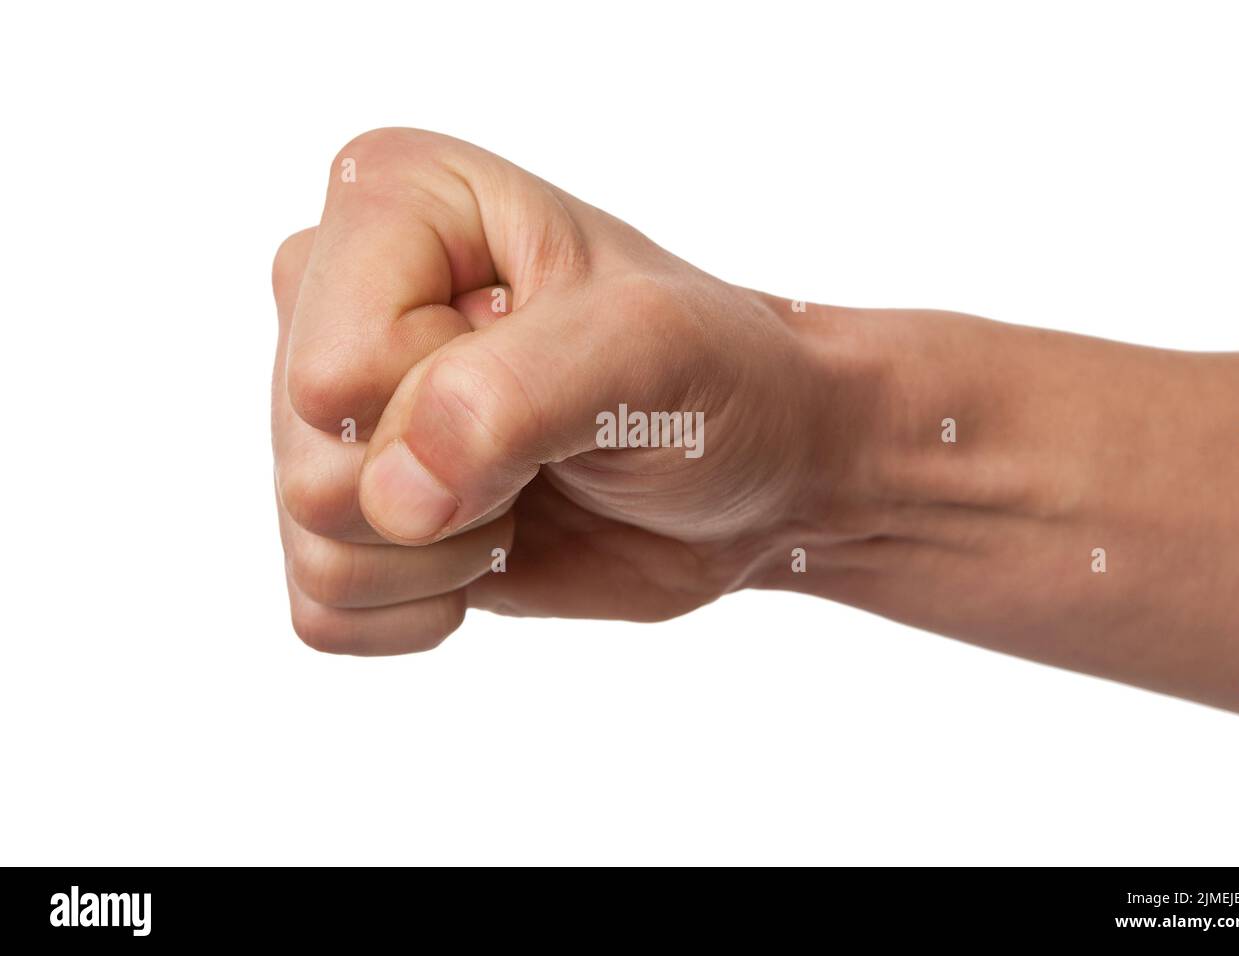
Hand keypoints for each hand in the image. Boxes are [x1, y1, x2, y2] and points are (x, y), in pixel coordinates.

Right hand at [272, 128, 823, 652]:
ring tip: (529, 484)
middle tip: (549, 441)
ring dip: (451, 552)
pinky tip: (494, 546)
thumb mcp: (649, 347)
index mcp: (391, 205)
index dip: (457, 406)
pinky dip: (427, 607)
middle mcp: (336, 301)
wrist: (755, 472)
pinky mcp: (350, 519)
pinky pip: (325, 611)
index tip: (558, 372)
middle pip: (311, 464)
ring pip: (313, 544)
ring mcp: (334, 416)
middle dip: (457, 492)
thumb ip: (513, 394)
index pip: (336, 368)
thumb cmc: (715, 379)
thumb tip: (389, 498)